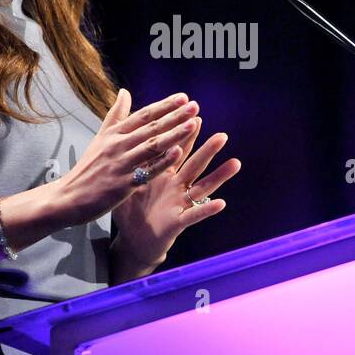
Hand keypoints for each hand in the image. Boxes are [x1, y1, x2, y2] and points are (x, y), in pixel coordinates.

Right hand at [55, 88, 199, 227]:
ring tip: (192, 124)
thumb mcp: (99, 138)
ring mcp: (121, 164)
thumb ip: (115, 115)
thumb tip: (125, 92)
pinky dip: (162, 161)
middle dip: (174, 116)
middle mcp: (118, 145)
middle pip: (151, 127)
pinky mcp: (123, 184)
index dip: (164, 105)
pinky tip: (177, 152)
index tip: (183, 97)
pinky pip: (146, 171)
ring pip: (152, 146)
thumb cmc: (87, 169)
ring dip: (173, 134)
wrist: (68, 197)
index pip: (143, 115)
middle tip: (194, 106)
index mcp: (114, 134)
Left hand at [111, 106, 240, 273]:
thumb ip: (128, 158)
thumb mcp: (127, 180)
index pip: (177, 149)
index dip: (185, 133)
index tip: (194, 114)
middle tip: (223, 135)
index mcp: (164, 174)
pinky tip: (221, 203)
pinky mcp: (178, 222)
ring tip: (235, 163)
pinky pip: (194, 215)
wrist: (133, 240)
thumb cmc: (131, 210)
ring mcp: (180, 203)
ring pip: (202, 187)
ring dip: (219, 175)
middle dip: (208, 150)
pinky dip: (207, 210)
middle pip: (195, 164)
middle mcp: (176, 186)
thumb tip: (118, 134)